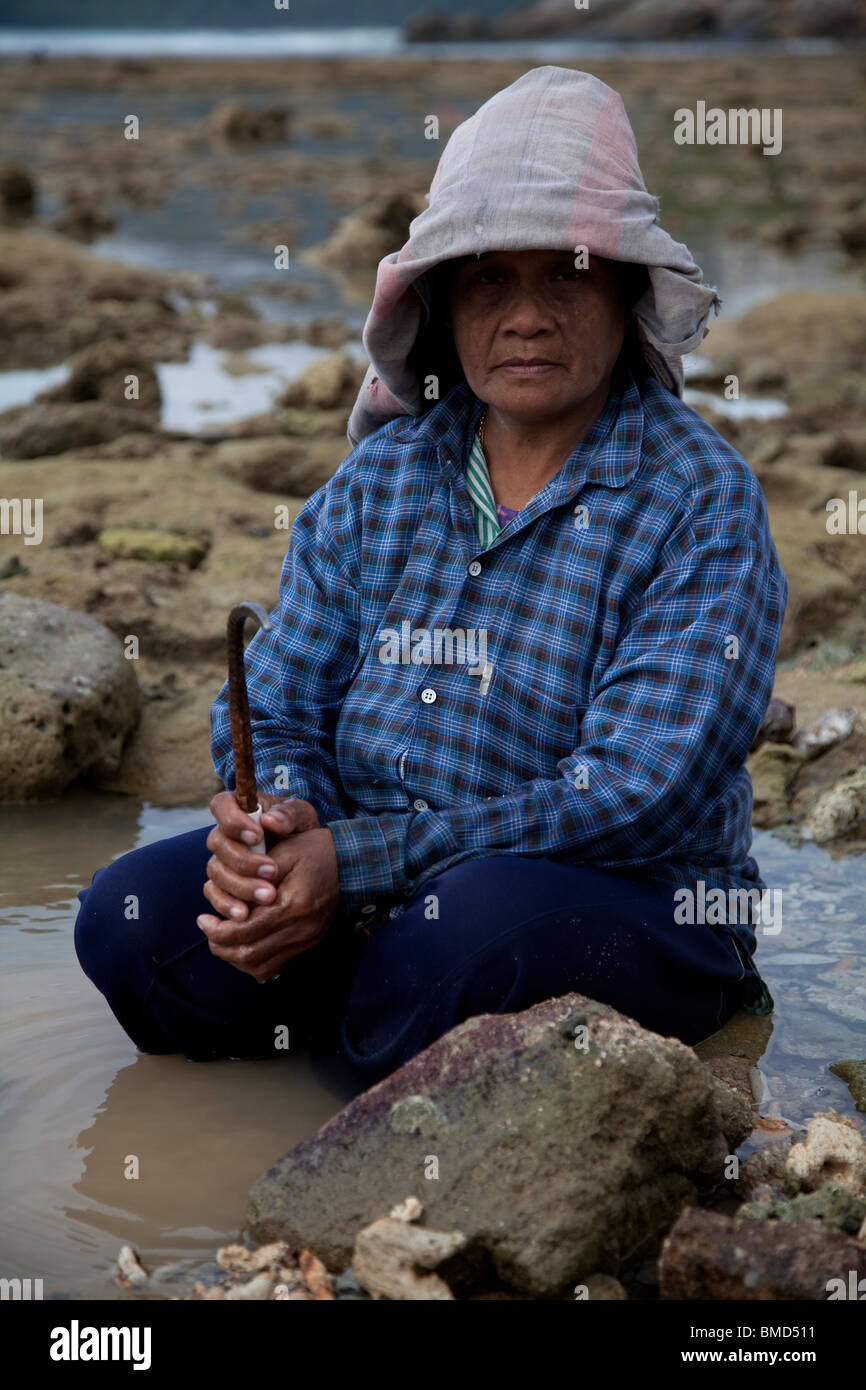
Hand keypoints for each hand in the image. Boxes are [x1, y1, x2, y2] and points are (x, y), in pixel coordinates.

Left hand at [197, 827, 340, 981]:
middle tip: (208, 929)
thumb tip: (232, 902)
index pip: (243, 931)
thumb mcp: (285, 851)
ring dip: (235, 957)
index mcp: (291, 905)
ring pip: (260, 967)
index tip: (202, 919)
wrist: (354, 864)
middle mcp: (300, 930)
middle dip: (221, 946)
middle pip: (248, 955)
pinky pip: (276, 966)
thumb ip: (255, 876)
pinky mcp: (309, 944)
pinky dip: (254, 962)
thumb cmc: (316, 852)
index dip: (217, 929)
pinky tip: (245, 945)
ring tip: (222, 939)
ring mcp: (306, 941)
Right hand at [203, 790, 319, 923]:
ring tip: (267, 896)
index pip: (221, 805)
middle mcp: (225, 834)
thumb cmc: (300, 830)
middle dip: (244, 860)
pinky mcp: (222, 885)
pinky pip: (215, 895)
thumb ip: (289, 813)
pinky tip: (246, 914)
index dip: (233, 821)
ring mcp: (221, 861)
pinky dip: (228, 905)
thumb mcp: (302, 816)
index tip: (257, 836)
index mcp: (239, 809)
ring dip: (240, 886)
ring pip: (216, 873)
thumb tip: (270, 820)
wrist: (308, 858)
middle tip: (272, 871)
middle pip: (218, 844)